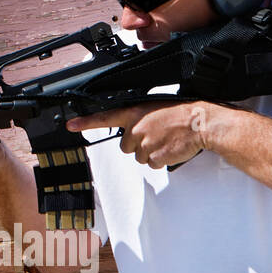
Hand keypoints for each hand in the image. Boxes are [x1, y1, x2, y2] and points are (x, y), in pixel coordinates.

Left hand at [66, 102, 210, 169]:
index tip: (71, 125)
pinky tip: (170, 148)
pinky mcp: (155, 157)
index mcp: (134, 113)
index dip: (85, 123)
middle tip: (155, 135)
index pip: (104, 118)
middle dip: (138, 144)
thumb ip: (137, 118)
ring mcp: (145, 144)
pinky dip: (161, 160)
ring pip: (140, 157)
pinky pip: (152, 164)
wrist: (201, 122)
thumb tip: (131, 129)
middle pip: (126, 146)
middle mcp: (136, 129)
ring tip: (166, 140)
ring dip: (151, 152)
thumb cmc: (180, 113)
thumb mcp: (153, 108)